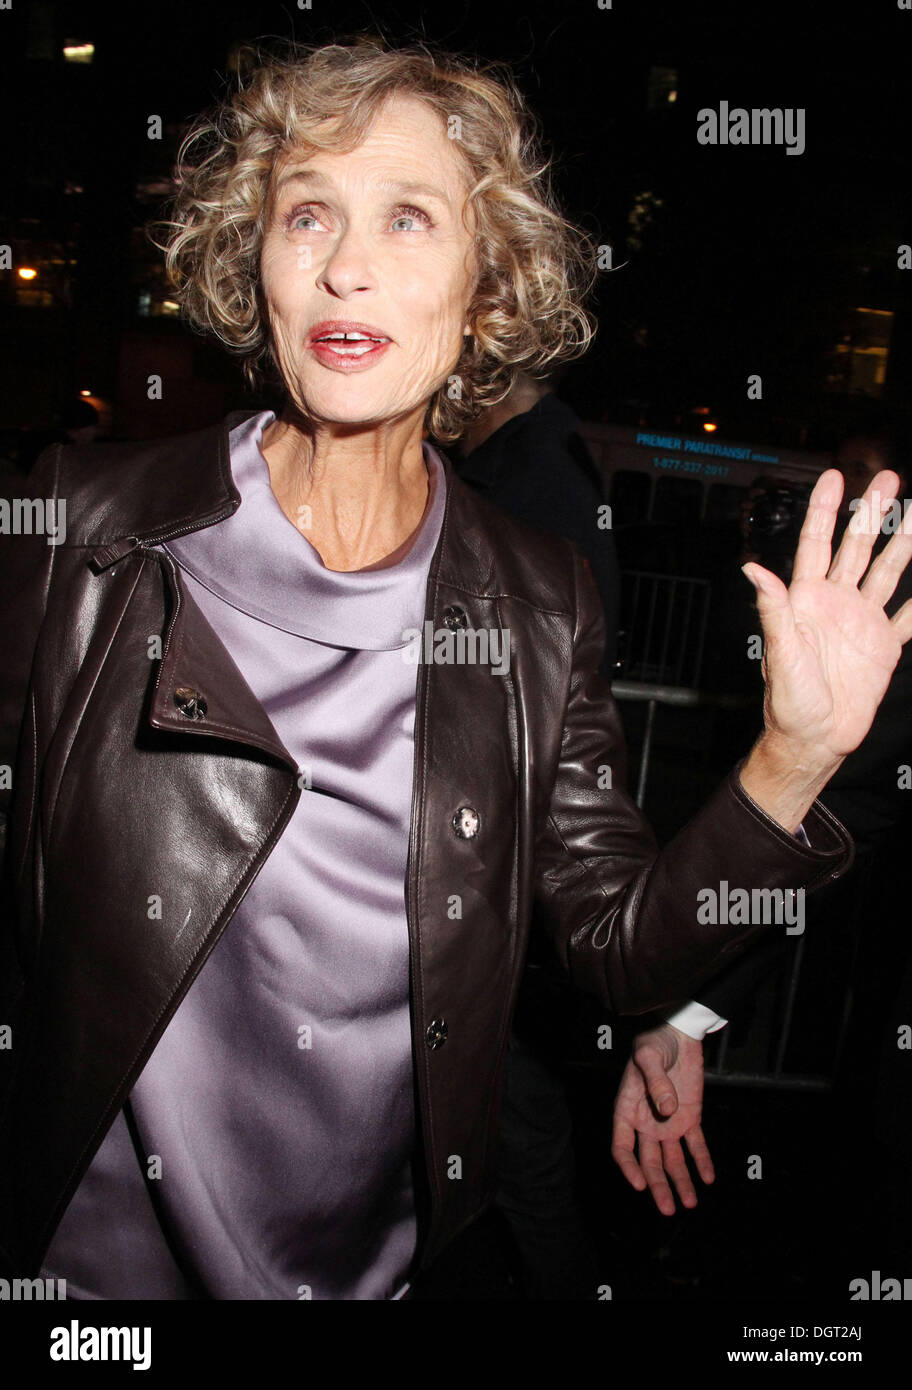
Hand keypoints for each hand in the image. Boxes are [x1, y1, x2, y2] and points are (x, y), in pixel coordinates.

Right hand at [611, 1023, 713, 1215]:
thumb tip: (667, 1110)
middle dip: (658, 1186)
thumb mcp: (649, 1055)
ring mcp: (669, 1122)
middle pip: (650, 1161)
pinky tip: (708, 1178)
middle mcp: (647, 1122)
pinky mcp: (690, 1118)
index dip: (629, 1167)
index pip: (623, 1147)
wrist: (679, 1033)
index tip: (639, 1184)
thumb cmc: (655, 1042)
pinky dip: (702, 1160)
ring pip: (673, 1159)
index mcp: (627, 1109)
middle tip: (668, 1209)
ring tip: (690, 1203)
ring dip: (681, 1181)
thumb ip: (656, 1081)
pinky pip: (696, 1144)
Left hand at [743, 469, 911, 768]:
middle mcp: (835, 604)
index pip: (815, 544)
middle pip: (855, 547)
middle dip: (872, 512)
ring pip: (885, 571)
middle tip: (889, 479)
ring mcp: (861, 622)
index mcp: (806, 601)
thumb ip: (772, 609)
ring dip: (902, 542)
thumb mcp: (779, 653)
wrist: (814, 740)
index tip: (836, 478)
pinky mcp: (882, 646)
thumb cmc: (788, 702)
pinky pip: (908, 616)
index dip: (825, 510)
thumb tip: (753, 569)